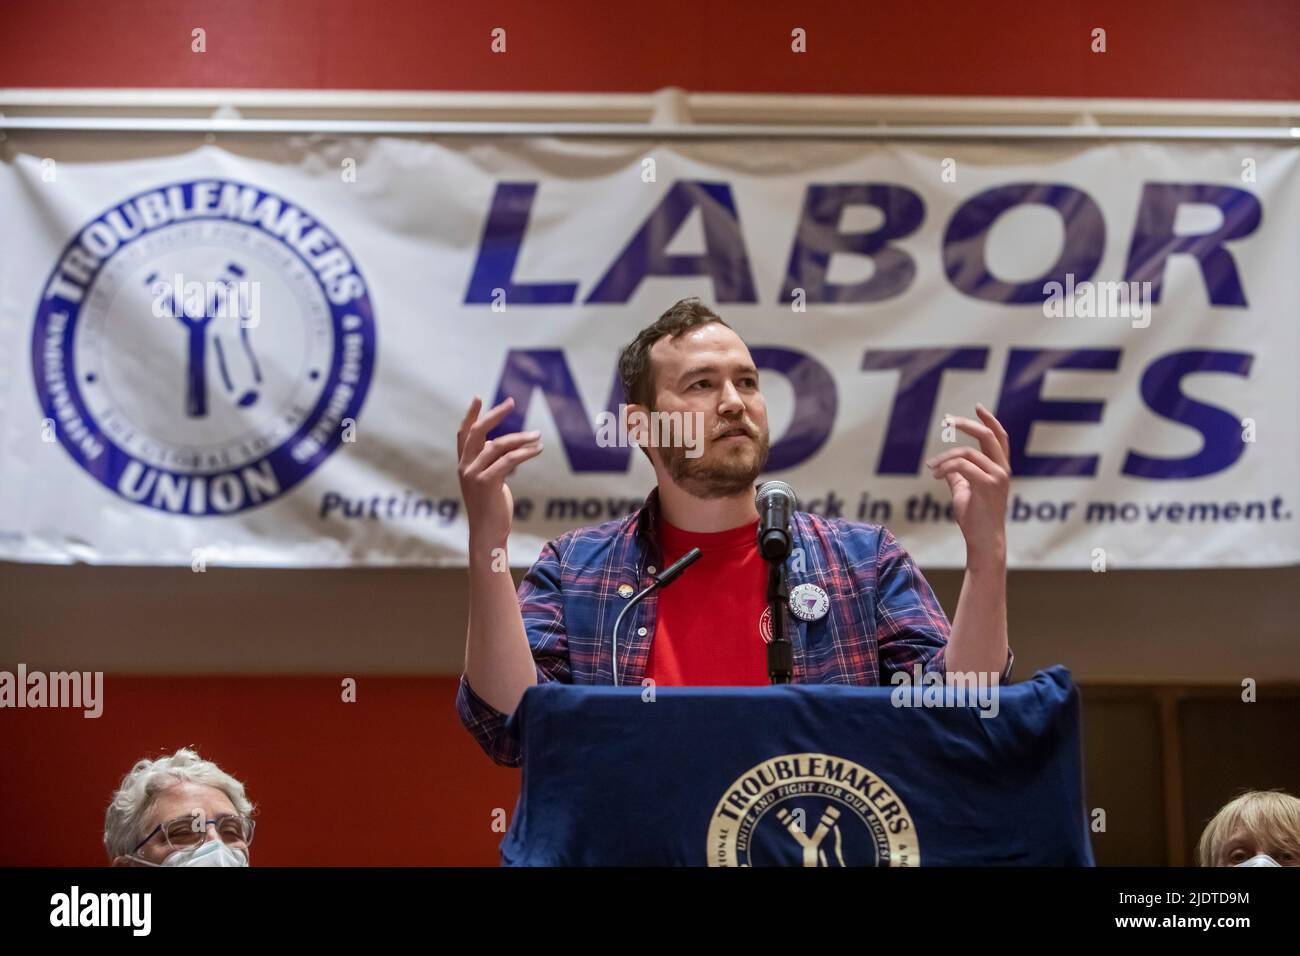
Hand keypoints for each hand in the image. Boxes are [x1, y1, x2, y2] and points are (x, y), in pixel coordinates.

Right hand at [456, 396, 542, 548]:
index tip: (478, 398)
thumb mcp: (489, 481)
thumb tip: (507, 449)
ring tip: (538, 435)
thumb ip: (492, 464)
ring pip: (497, 445)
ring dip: (520, 438)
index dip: (470, 415)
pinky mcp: (486, 483)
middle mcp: (465, 467)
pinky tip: (537, 450)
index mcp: (464, 464)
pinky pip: (508, 460)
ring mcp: (473, 474)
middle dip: (495, 415)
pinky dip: (525, 453)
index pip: (464, 434)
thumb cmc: (491, 508)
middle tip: (511, 402)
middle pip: (477, 432)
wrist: (487, 533)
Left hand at [925, 404, 1010, 565]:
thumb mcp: (964, 492)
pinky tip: (935, 475)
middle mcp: (1003, 469)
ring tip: (931, 467)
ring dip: (944, 457)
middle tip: (946, 419)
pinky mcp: (988, 485)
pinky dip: (945, 467)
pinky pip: (963, 466)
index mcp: (1000, 468)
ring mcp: (998, 476)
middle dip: (966, 424)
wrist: (984, 541)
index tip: (977, 406)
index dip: (989, 420)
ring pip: (968, 452)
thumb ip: (957, 476)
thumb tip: (944, 467)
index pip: (999, 437)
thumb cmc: (975, 519)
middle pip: (988, 436)